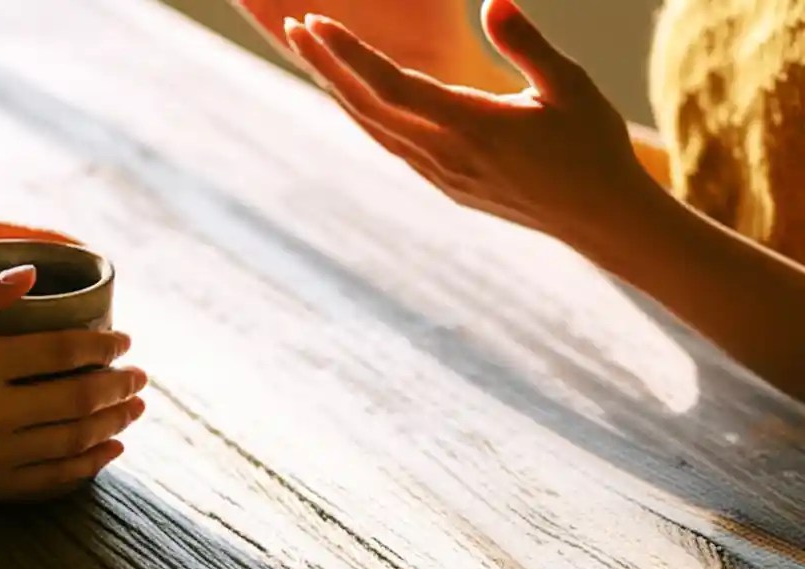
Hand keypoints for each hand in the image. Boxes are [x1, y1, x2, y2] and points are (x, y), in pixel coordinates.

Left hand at [0, 204, 81, 387]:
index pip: (12, 239)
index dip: (53, 243)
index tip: (89, 254)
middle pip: (29, 275)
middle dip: (70, 280)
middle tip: (109, 293)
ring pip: (27, 313)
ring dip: (63, 316)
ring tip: (99, 330)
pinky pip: (12, 347)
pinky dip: (41, 352)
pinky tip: (66, 368)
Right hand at [0, 265, 146, 506]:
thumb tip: (29, 275)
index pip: (62, 352)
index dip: (102, 345)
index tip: (125, 340)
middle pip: (78, 397)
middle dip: (118, 384)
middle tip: (141, 376)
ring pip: (73, 441)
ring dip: (112, 423)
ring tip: (135, 408)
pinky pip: (51, 481)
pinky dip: (87, 467)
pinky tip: (106, 452)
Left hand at [284, 0, 652, 240]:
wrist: (602, 219)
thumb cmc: (594, 146)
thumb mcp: (570, 86)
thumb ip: (528, 43)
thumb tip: (492, 0)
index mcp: (470, 126)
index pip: (390, 85)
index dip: (347, 54)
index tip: (314, 24)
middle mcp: (444, 155)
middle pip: (366, 106)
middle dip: (325, 66)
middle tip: (293, 29)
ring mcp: (441, 175)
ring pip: (374, 128)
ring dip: (339, 90)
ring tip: (312, 55)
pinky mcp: (447, 185)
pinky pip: (391, 145)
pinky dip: (365, 116)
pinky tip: (353, 97)